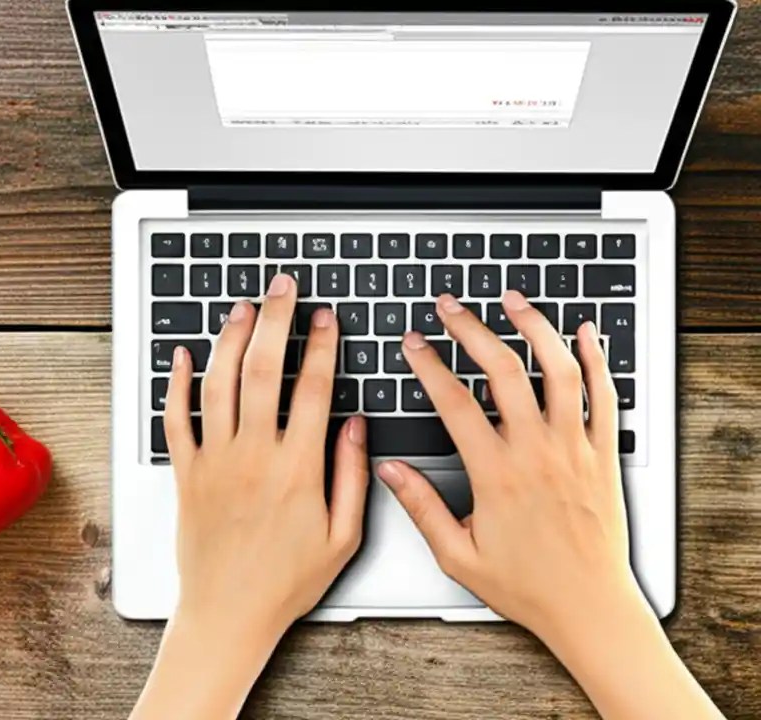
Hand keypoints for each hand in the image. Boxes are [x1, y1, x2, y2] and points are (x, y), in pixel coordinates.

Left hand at [129, 273, 368, 719]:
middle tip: (282, 289)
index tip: (326, 318)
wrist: (228, 613)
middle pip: (261, 370)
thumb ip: (351, 475)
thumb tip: (355, 423)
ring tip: (242, 308)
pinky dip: (178, 383)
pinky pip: (176, 419)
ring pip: (217, 384)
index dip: (321, 345)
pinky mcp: (186, 474)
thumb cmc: (286, 582)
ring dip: (229, 338)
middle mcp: (252, 457)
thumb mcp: (343, 537)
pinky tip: (184, 355)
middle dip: (274, 320)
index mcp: (297, 470)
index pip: (312, 389)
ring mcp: (214, 463)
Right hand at [379, 289, 724, 719]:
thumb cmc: (527, 586)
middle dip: (471, 329)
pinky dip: (596, 359)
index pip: (454, 401)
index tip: (413, 343)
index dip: (429, 365)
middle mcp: (536, 452)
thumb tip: (388, 469)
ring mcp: (574, 449)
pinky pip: (604, 396)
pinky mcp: (604, 454)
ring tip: (513, 300)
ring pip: (557, 370)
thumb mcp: (457, 555)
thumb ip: (420, 506)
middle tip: (450, 306)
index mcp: (495, 474)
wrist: (589, 606)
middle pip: (502, 371)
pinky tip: (586, 333)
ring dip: (534, 327)